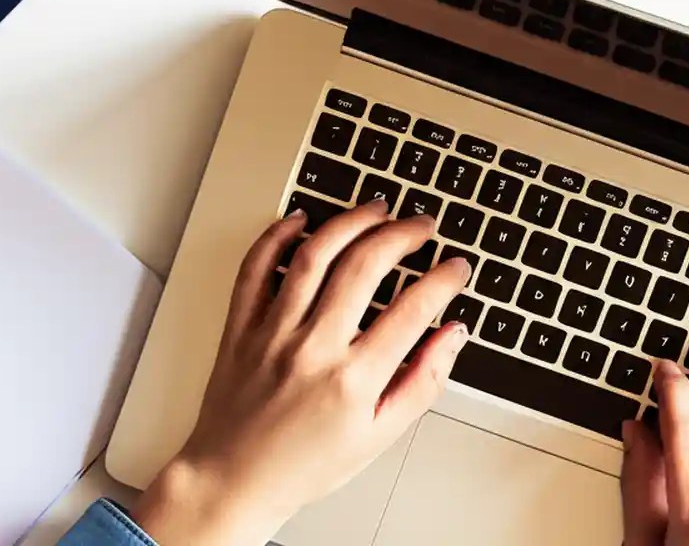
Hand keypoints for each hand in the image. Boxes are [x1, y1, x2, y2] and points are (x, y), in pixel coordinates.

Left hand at [131, 201, 472, 544]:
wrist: (233, 479)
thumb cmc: (303, 465)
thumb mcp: (378, 437)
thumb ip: (421, 383)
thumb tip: (451, 336)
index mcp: (353, 379)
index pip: (412, 310)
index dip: (442, 279)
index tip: (455, 267)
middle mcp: (312, 347)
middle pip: (364, 266)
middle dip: (402, 235)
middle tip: (421, 226)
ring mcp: (273, 332)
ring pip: (313, 254)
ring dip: (350, 221)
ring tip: (375, 209)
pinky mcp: (241, 326)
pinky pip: (256, 267)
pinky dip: (276, 235)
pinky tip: (300, 219)